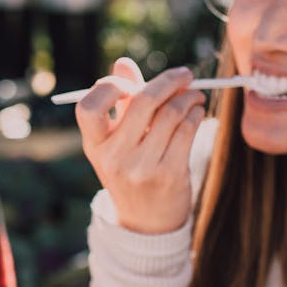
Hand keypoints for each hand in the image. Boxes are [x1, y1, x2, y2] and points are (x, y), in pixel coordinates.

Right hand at [75, 58, 205, 234]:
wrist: (147, 223)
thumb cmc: (132, 171)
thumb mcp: (117, 143)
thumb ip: (120, 103)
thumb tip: (123, 64)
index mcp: (95, 145)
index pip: (89, 108)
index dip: (109, 87)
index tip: (131, 84)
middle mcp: (114, 157)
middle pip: (142, 101)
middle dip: (168, 81)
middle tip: (185, 75)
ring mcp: (142, 167)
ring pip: (171, 113)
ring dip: (188, 97)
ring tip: (195, 95)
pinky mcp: (169, 174)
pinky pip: (187, 130)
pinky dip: (195, 114)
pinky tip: (197, 113)